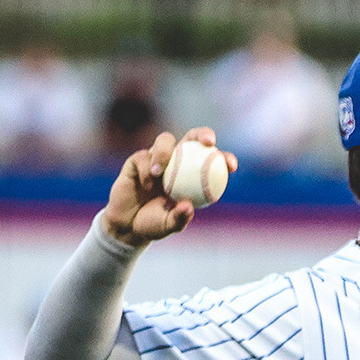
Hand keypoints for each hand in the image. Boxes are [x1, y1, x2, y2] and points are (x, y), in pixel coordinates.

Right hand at [101, 127, 237, 247]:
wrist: (127, 225)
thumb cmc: (153, 224)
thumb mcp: (169, 225)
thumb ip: (179, 218)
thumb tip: (188, 207)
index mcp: (191, 175)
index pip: (211, 161)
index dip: (224, 158)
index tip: (231, 166)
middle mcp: (176, 162)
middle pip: (191, 138)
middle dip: (202, 134)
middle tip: (208, 142)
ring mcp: (156, 158)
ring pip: (165, 140)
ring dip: (164, 153)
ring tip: (159, 173)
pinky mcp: (137, 160)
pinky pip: (143, 157)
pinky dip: (146, 170)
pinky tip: (147, 183)